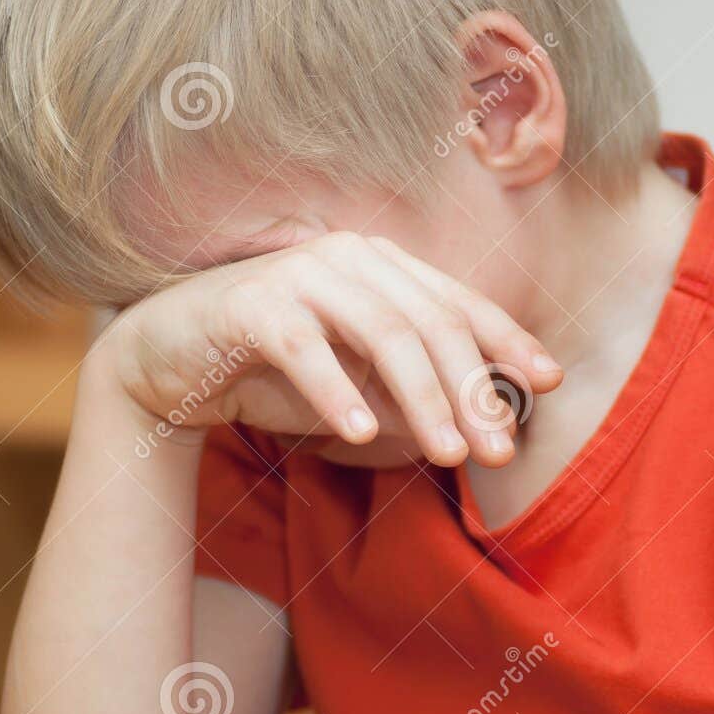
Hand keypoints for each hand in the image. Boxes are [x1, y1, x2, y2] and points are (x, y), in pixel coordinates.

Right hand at [93, 232, 563, 466]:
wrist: (165, 361)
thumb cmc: (270, 373)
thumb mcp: (355, 384)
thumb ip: (411, 393)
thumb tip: (483, 426)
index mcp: (381, 267)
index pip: (457, 304)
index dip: (507, 341)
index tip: (549, 383)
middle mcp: (348, 258)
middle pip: (430, 323)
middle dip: (472, 390)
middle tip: (499, 451)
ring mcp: (298, 274)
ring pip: (380, 334)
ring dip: (422, 398)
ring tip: (448, 454)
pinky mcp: (249, 304)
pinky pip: (304, 349)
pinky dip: (336, 391)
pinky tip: (361, 433)